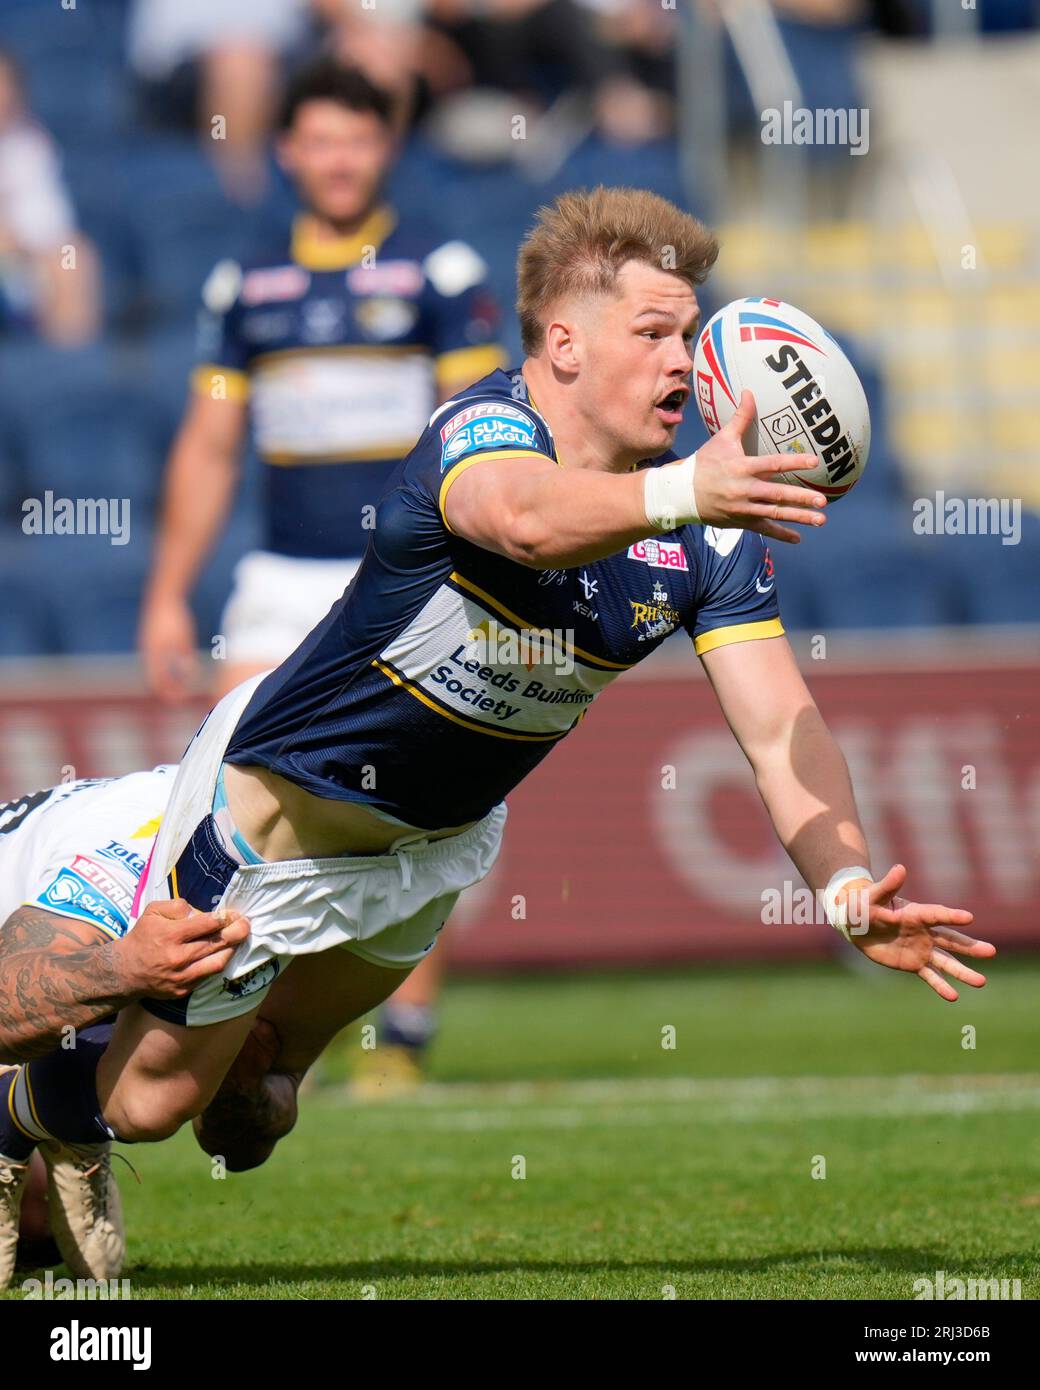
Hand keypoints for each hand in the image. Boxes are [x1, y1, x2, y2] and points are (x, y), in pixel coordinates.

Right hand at [116, 899, 248, 997]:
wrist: (124, 971)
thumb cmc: (142, 937)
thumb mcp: (152, 912)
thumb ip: (176, 906)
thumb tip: (198, 911)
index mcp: (169, 935)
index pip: (205, 925)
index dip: (223, 918)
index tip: (232, 914)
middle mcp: (177, 957)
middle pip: (216, 944)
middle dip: (236, 932)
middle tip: (246, 924)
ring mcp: (181, 977)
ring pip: (217, 963)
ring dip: (232, 950)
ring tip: (239, 939)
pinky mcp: (183, 990)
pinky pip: (208, 976)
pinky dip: (218, 963)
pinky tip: (224, 953)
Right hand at [138, 592, 198, 702]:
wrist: (163, 596)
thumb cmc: (175, 617)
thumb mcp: (183, 639)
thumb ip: (184, 658)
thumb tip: (188, 675)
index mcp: (153, 653)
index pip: (157, 682)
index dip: (168, 694)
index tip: (180, 701)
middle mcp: (147, 652)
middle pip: (154, 679)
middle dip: (167, 690)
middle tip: (181, 699)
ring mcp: (147, 647)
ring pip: (154, 671)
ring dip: (166, 681)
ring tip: (180, 687)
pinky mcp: (150, 641)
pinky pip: (156, 662)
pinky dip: (165, 670)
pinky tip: (178, 670)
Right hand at [693, 389, 827, 542]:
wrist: (682, 493)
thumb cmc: (704, 463)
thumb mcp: (721, 439)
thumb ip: (740, 417)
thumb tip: (749, 391)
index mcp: (742, 467)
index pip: (772, 464)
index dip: (794, 461)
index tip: (814, 461)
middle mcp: (744, 489)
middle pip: (777, 494)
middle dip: (801, 497)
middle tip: (823, 499)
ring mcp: (743, 508)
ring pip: (774, 514)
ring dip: (799, 517)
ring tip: (821, 519)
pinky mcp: (740, 521)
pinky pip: (763, 529)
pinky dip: (781, 534)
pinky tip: (798, 537)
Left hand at [841, 864, 994, 1000]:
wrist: (857, 924)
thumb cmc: (865, 904)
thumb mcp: (874, 895)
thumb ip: (889, 885)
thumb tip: (900, 868)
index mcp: (916, 914)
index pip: (937, 915)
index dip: (951, 916)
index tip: (968, 918)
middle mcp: (924, 932)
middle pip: (951, 941)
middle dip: (970, 947)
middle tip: (991, 951)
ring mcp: (921, 949)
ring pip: (946, 962)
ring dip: (963, 972)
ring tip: (981, 982)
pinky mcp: (913, 963)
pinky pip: (930, 976)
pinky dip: (941, 986)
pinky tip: (953, 996)